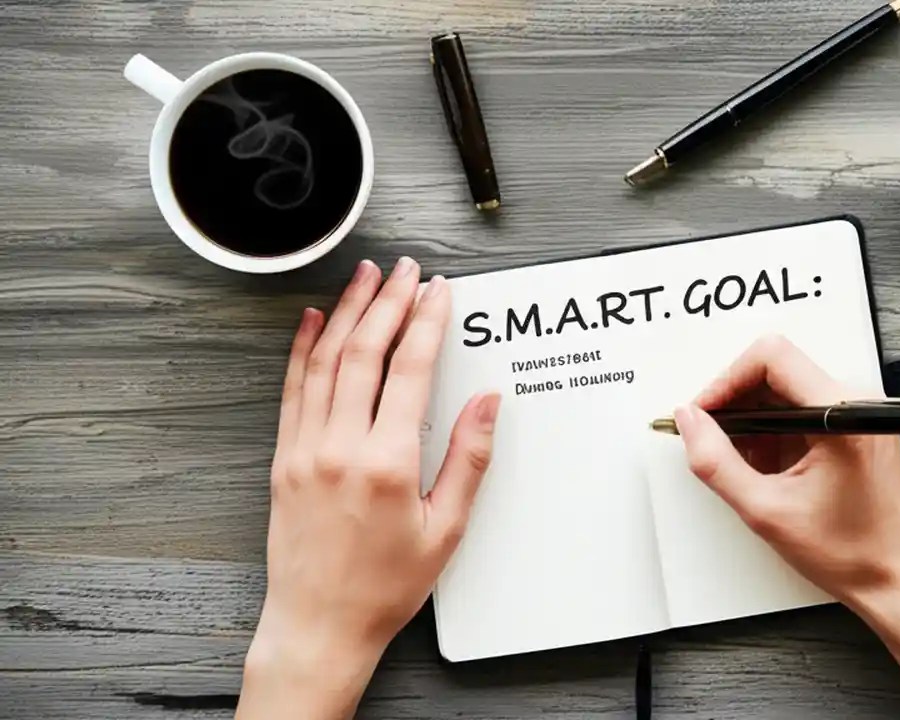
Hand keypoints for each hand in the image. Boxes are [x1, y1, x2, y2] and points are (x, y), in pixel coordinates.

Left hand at [238, 258, 500, 719]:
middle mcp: (339, 448)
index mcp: (386, 464)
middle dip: (387, 302)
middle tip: (404, 270)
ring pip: (325, 361)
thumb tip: (487, 404)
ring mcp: (304, 451)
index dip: (425, 322)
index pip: (409, 370)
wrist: (319, 625)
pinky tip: (312, 322)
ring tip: (364, 277)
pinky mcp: (283, 460)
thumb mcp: (445, 529)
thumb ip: (468, 460)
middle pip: (364, 353)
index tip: (437, 291)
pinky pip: (292, 390)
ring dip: (346, 313)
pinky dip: (302, 350)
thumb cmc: (383, 586)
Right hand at [672, 335, 899, 607]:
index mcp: (842, 415)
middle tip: (713, 442)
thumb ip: (716, 462)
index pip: (772, 357)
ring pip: (787, 391)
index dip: (726, 381)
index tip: (704, 414)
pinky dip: (775, 434)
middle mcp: (856, 403)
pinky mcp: (858, 429)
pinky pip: (803, 412)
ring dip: (755, 422)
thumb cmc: (848, 553)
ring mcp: (860, 415)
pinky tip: (768, 470)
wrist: (893, 582)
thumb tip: (690, 421)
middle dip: (737, 404)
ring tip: (745, 467)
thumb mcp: (765, 510)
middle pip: (777, 371)